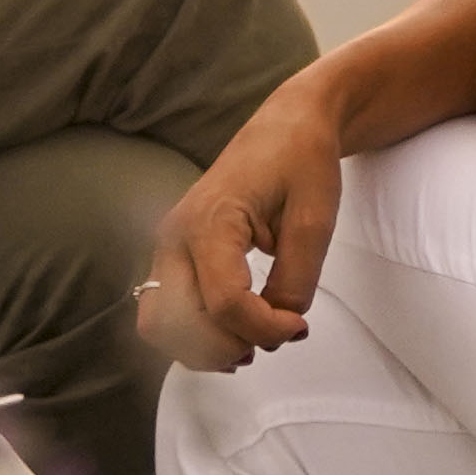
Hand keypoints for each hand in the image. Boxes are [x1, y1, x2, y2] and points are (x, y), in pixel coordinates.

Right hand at [145, 78, 344, 365]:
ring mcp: (166, 248)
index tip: (300, 326)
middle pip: (176, 322)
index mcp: (210, 220)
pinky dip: (193, 336)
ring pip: (160, 326)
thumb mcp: (315, 218)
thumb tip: (281, 326)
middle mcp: (174, 237)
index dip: (264, 328)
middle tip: (274, 335)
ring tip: (251, 340)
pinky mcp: (171, 257)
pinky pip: (166, 314)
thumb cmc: (302, 160)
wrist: (286, 126)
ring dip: (203, 347)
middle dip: (226, 345)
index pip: (224, 302)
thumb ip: (297, 280)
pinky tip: (232, 335)